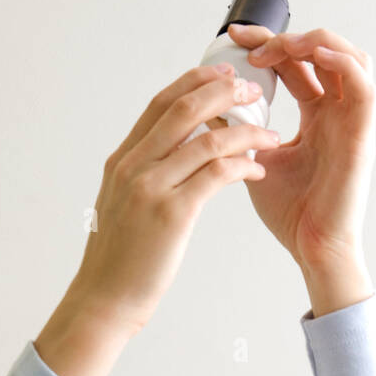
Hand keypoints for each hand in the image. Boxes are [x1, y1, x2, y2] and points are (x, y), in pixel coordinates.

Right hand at [71, 63, 278, 333]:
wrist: (105, 300)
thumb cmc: (119, 262)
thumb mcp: (122, 207)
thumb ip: (143, 177)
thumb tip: (170, 158)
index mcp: (122, 161)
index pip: (161, 104)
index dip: (194, 83)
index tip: (223, 75)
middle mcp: (134, 166)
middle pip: (183, 109)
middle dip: (223, 92)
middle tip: (253, 91)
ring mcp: (151, 188)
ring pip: (206, 139)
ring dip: (245, 131)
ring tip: (269, 134)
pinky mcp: (172, 214)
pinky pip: (216, 174)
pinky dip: (243, 166)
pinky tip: (258, 170)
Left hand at [226, 22, 375, 272]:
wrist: (313, 249)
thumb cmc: (293, 216)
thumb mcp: (256, 162)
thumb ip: (239, 134)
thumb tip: (209, 109)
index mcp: (315, 119)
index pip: (295, 66)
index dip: (268, 46)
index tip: (234, 41)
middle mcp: (337, 115)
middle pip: (322, 54)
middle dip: (285, 38)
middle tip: (249, 42)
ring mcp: (353, 123)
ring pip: (350, 58)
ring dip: (315, 43)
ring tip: (282, 46)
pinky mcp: (363, 135)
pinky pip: (364, 85)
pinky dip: (343, 62)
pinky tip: (315, 56)